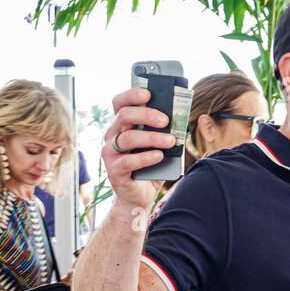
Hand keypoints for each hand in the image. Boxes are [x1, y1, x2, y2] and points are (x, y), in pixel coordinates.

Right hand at [102, 86, 173, 211]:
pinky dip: (146, 157)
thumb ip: (164, 132)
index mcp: (121, 125)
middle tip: (166, 120)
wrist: (139, 197)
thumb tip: (179, 118)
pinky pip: (128, 161)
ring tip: (171, 141)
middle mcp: (112, 136)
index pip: (120, 103)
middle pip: (124, 116)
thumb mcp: (158, 146)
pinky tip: (159, 156)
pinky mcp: (114, 171)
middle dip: (147, 115)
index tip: (149, 93)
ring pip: (128, 138)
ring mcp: (110, 153)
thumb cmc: (150, 167)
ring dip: (152, 138)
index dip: (132, 95)